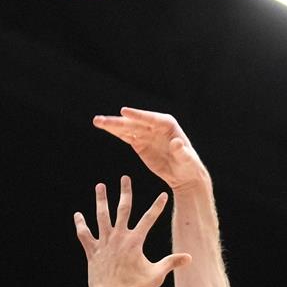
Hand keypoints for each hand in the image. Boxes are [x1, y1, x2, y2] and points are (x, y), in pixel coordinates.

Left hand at [74, 176, 183, 286]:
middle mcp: (119, 237)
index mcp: (135, 241)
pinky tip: (78, 215)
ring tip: (100, 186)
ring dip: (101, 201)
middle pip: (122, 209)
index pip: (149, 218)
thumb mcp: (156, 275)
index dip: (157, 206)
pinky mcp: (92, 251)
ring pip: (101, 216)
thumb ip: (171, 263)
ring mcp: (104, 243)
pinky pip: (84, 234)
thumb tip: (189, 258)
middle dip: (125, 192)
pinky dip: (81, 225)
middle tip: (124, 178)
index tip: (163, 194)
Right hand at [93, 107, 210, 191]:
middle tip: (102, 119)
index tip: (124, 111)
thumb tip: (176, 143)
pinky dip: (115, 132)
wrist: (184, 175)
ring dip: (112, 125)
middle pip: (134, 123)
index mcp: (168, 125)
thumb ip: (181, 151)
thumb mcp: (187, 160)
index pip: (150, 118)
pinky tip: (104, 127)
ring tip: (97, 121)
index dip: (137, 115)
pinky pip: (126, 136)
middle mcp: (155, 126)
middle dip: (118, 121)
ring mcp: (146, 134)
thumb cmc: (189, 166)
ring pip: (127, 128)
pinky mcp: (140, 144)